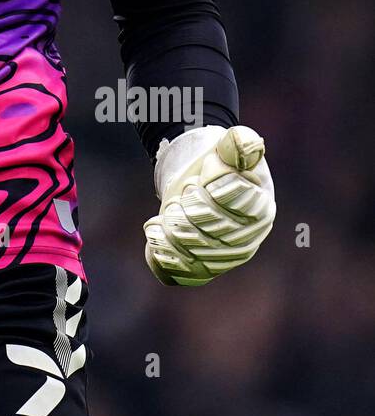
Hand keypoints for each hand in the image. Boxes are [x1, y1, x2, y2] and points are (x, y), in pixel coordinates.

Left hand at [144, 125, 274, 285]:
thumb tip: (245, 142)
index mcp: (260, 208)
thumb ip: (239, 143)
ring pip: (196, 254)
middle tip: (177, 199)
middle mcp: (247, 239)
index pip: (230, 200)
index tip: (200, 177)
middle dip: (187, 211)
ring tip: (160, 221)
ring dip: (172, 235)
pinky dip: (166, 261)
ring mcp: (225, 258)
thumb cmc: (218, 163)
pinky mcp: (203, 269)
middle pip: (212, 230)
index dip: (210, 186)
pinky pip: (184, 273)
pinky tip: (155, 245)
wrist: (200, 183)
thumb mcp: (228, 146)